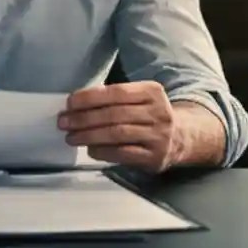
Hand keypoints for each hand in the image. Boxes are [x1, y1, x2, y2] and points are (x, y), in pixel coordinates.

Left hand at [58, 81, 181, 173]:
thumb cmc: (150, 115)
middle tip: (64, 122)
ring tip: (71, 137)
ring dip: (89, 135)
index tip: (69, 103)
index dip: (90, 97)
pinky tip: (90, 149)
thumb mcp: (140, 98)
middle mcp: (158, 112)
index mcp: (152, 91)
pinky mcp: (154, 156)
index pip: (116, 92)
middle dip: (84, 118)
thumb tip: (77, 104)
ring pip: (117, 134)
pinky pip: (123, 154)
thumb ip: (115, 98)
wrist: (183, 137)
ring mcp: (158, 135)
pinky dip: (103, 151)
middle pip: (114, 114)